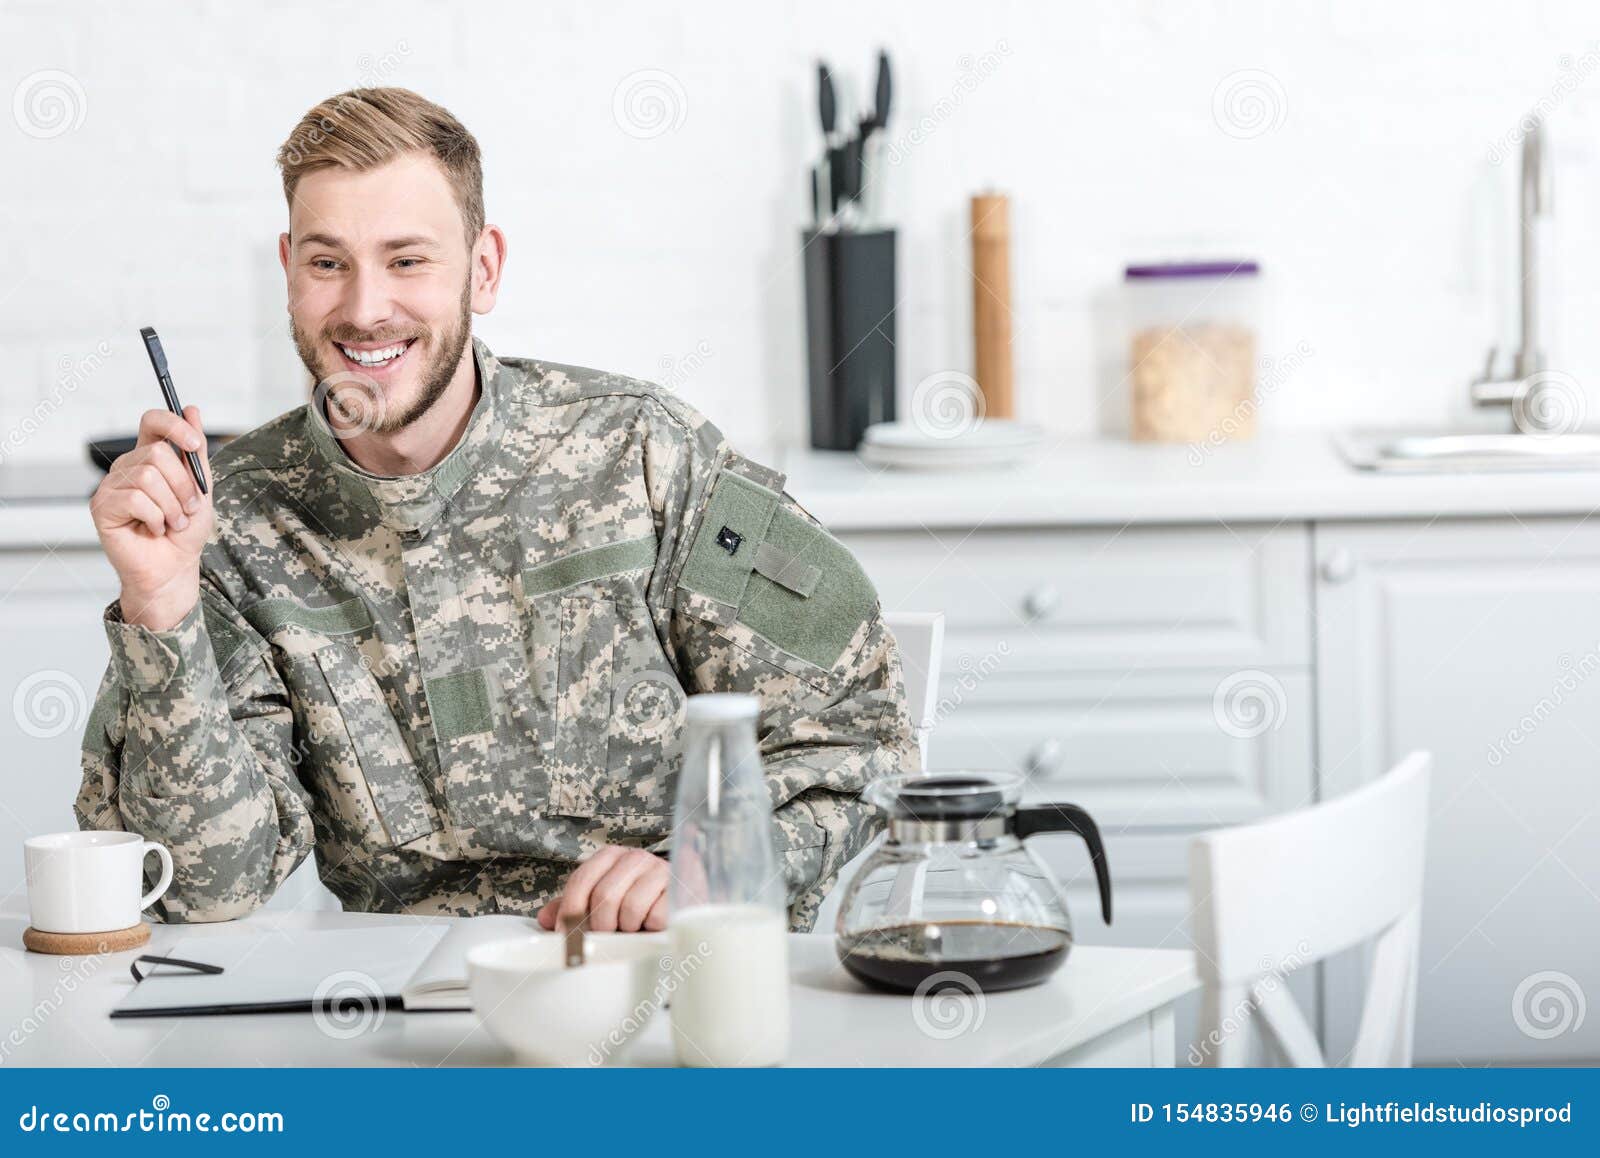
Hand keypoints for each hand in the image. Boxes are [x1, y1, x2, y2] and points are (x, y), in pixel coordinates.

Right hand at [89, 406, 212, 629]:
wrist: (174, 568)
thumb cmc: (185, 531)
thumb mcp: (200, 488)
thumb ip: (195, 452)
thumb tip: (192, 409)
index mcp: (150, 457)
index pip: (153, 422)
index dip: (174, 425)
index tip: (195, 444)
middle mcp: (128, 466)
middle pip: (157, 453)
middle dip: (183, 486)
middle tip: (187, 509)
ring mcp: (112, 485)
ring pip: (148, 477)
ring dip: (172, 506)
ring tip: (172, 523)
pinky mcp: (102, 506)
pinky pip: (135, 499)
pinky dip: (155, 518)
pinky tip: (153, 529)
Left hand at [537, 846, 669, 932]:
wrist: (683, 898)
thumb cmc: (638, 902)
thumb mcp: (603, 901)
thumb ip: (572, 908)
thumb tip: (545, 919)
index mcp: (610, 857)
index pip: (581, 882)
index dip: (570, 913)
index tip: (567, 936)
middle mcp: (634, 857)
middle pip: (604, 897)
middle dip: (601, 926)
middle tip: (607, 936)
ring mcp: (659, 870)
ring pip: (629, 907)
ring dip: (627, 927)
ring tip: (633, 927)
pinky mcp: (679, 888)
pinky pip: (655, 916)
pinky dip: (649, 928)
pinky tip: (652, 924)